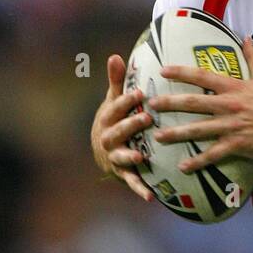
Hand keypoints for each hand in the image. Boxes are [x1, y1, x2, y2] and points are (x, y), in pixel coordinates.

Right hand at [90, 54, 154, 201]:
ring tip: (140, 158)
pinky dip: (139, 189)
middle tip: (147, 118)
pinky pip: (131, 182)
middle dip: (130, 125)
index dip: (126, 100)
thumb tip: (115, 55)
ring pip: (121, 156)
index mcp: (108, 118)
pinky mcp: (123, 174)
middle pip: (118, 131)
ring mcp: (115, 157)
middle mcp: (108, 138)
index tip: (139, 92)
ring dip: (130, 157)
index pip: (116, 107)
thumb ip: (116, 81)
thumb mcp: (114, 101)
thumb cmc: (114, 119)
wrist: (102, 151)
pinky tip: (151, 197)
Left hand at [145, 36, 252, 171]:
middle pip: (193, 103)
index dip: (182, 72)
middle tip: (151, 104)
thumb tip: (246, 38)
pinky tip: (183, 166)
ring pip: (198, 130)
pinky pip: (213, 154)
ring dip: (176, 133)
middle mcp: (228, 106)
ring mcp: (231, 126)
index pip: (202, 76)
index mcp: (233, 88)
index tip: (163, 70)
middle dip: (170, 103)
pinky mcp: (236, 144)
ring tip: (158, 137)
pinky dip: (198, 161)